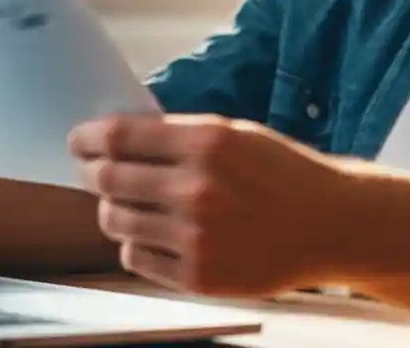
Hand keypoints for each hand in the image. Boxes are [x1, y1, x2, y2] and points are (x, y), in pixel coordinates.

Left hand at [68, 114, 355, 296]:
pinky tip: (160, 232)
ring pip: (115, 221)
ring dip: (114, 209)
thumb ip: (179, 136)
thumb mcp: (236, 134)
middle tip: (95, 171)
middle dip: (92, 173)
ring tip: (135, 204)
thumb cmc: (283, 173)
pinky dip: (138, 242)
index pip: (118, 138)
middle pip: (107, 180)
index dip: (87, 138)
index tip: (78, 140)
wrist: (331, 224)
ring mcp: (196, 237)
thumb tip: (116, 138)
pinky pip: (135, 256)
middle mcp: (197, 190)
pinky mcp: (198, 275)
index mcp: (207, 143)